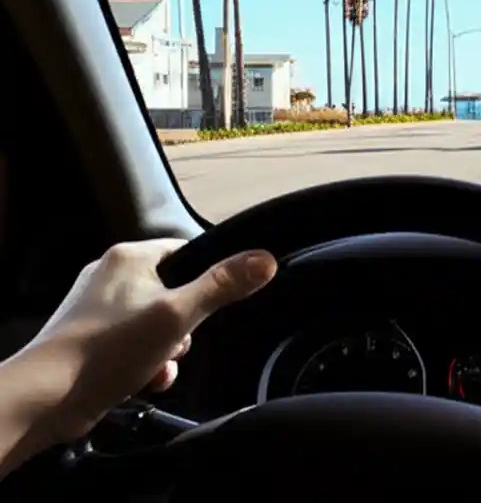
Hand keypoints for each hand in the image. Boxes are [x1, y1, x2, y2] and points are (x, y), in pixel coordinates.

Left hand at [11, 239, 275, 445]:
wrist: (46, 397)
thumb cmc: (111, 348)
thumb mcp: (178, 315)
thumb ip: (223, 286)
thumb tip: (267, 259)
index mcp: (128, 257)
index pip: (186, 252)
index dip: (207, 278)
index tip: (212, 307)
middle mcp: (109, 277)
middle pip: (175, 293)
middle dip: (185, 328)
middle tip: (177, 343)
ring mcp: (97, 311)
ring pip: (156, 325)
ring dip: (168, 351)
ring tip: (157, 368)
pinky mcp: (89, 342)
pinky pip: (134, 346)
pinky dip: (146, 363)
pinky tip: (145, 380)